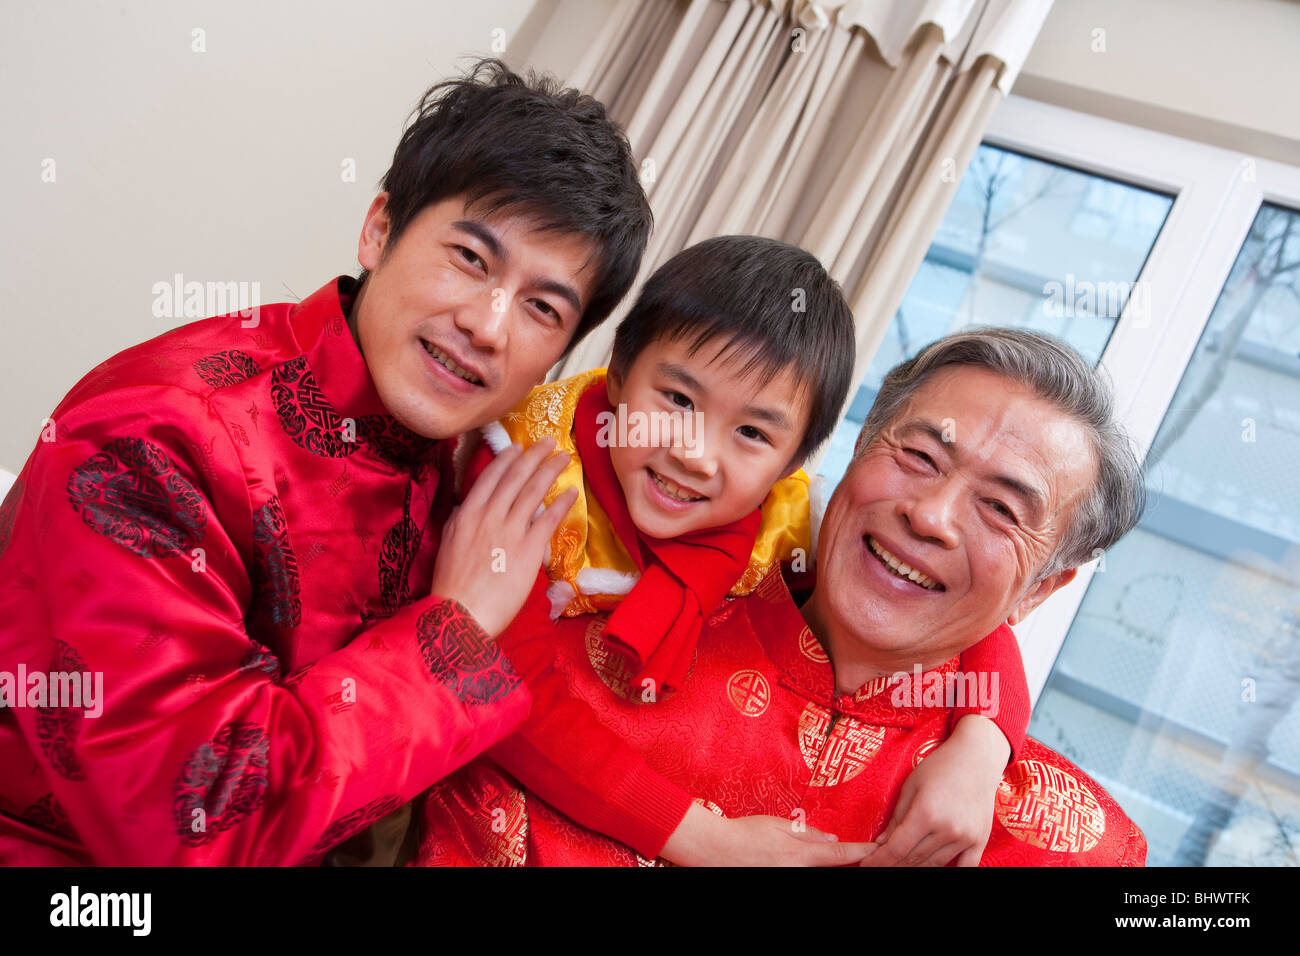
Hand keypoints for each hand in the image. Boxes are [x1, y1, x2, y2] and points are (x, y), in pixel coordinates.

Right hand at [429, 436, 577, 636]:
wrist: (461, 613)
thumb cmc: (452, 586)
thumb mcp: (449, 545)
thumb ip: (460, 522)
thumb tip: (467, 507)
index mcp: (467, 514)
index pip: (490, 477)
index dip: (507, 459)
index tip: (518, 447)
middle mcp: (489, 516)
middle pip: (515, 478)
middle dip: (534, 456)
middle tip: (550, 441)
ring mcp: (510, 531)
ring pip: (533, 492)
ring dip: (550, 471)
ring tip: (564, 457)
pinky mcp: (528, 550)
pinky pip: (548, 520)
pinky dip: (560, 503)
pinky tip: (571, 492)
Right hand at [660, 803, 873, 866]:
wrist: (713, 849)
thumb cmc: (743, 832)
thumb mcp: (777, 824)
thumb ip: (808, 833)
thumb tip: (832, 837)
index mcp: (800, 854)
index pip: (840, 853)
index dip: (861, 852)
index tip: (877, 849)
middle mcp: (797, 872)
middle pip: (831, 868)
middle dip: (848, 861)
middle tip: (866, 856)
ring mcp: (788, 880)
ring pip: (817, 873)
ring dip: (828, 864)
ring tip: (844, 858)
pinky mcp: (778, 882)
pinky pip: (801, 876)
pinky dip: (812, 868)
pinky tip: (812, 861)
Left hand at [860, 714, 1008, 866]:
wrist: (977, 757)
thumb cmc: (940, 766)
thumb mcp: (910, 786)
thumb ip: (896, 817)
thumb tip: (881, 843)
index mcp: (925, 813)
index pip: (896, 848)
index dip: (879, 860)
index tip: (866, 864)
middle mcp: (947, 829)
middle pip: (914, 859)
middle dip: (894, 863)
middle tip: (883, 862)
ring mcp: (966, 837)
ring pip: (934, 864)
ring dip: (916, 866)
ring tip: (902, 862)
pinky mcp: (980, 840)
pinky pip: (965, 868)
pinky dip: (950, 871)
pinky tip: (932, 866)